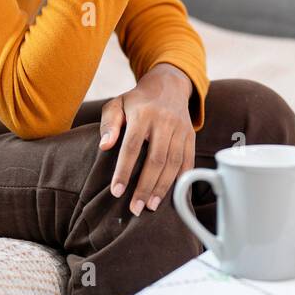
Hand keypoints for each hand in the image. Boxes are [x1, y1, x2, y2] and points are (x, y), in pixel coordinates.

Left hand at [99, 63, 196, 215]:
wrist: (168, 85)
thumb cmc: (136, 101)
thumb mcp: (117, 104)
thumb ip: (109, 124)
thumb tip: (104, 146)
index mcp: (143, 114)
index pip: (132, 146)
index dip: (124, 171)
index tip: (116, 192)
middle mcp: (164, 121)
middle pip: (156, 159)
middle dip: (145, 187)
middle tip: (135, 208)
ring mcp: (180, 129)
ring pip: (173, 163)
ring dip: (163, 187)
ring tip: (150, 206)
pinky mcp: (191, 135)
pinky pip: (188, 161)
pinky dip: (181, 180)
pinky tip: (173, 196)